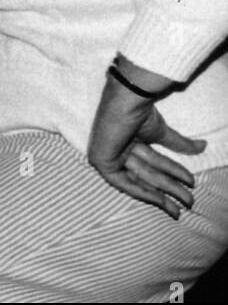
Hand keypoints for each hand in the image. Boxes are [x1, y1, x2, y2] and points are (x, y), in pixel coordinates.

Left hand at [87, 65, 202, 218]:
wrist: (126, 103)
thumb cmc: (140, 112)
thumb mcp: (162, 133)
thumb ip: (179, 144)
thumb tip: (203, 146)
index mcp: (128, 140)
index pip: (152, 163)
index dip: (172, 175)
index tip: (191, 185)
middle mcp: (117, 149)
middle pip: (148, 174)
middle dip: (171, 188)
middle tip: (191, 201)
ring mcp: (108, 156)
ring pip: (141, 180)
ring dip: (164, 193)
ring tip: (187, 201)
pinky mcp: (101, 162)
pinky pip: (124, 183)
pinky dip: (144, 193)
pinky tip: (162, 201)